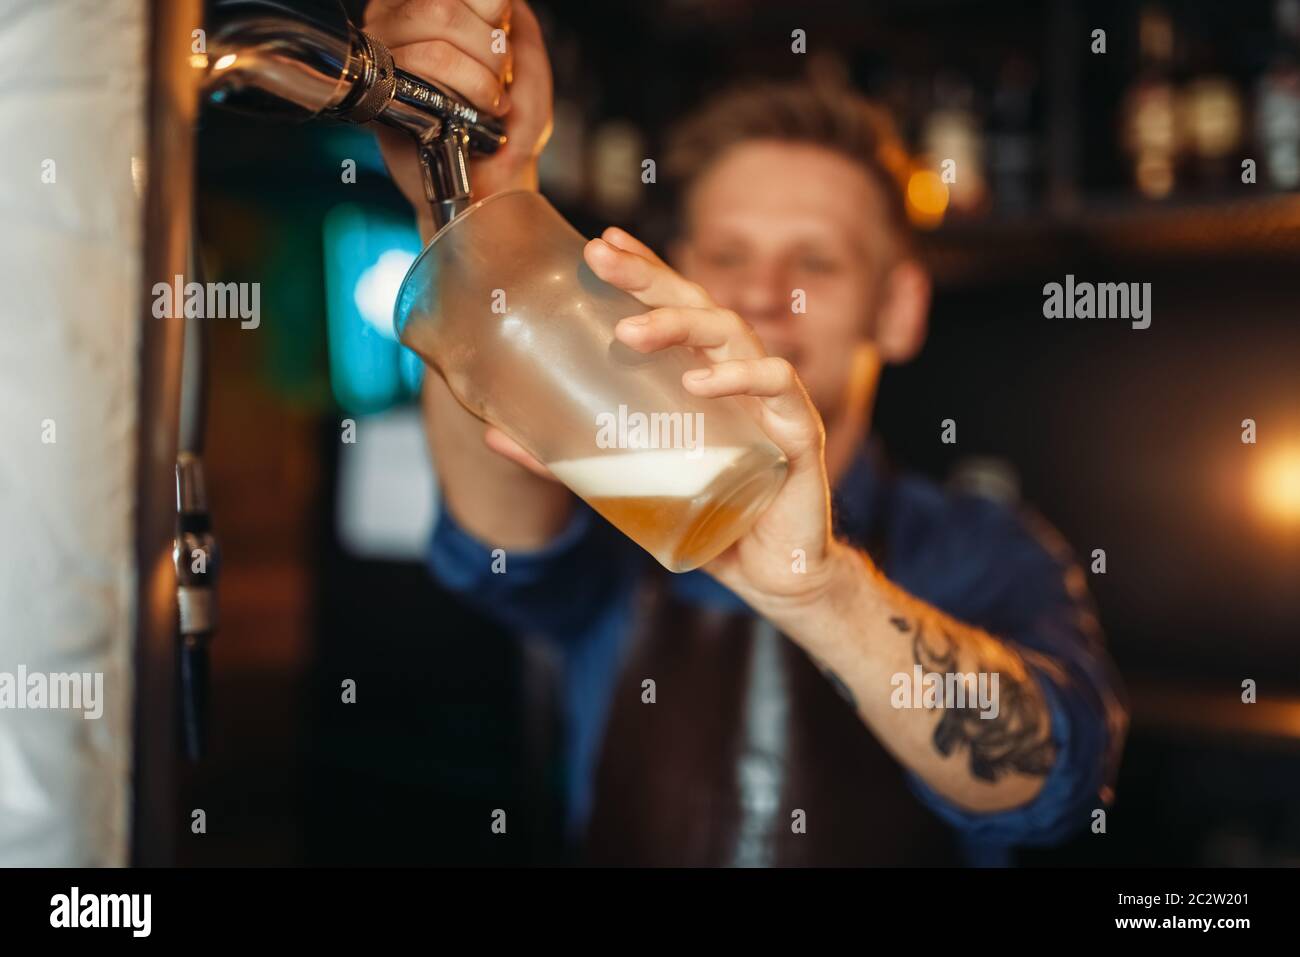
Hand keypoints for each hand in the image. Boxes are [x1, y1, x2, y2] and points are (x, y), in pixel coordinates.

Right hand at [364, 0, 553, 234]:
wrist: (490, 191)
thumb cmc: (509, 136)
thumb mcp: (532, 72)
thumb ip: (522, 29)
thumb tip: (503, 2)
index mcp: (435, 11)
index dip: (487, 10)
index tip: (503, 41)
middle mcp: (406, 26)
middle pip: (442, 6)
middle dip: (488, 48)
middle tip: (499, 83)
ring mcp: (390, 57)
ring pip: (434, 36)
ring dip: (478, 75)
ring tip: (487, 103)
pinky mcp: (383, 92)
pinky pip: (416, 67)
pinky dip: (462, 90)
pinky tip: (469, 113)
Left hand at [487, 226, 857, 617]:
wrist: (772, 575)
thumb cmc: (709, 520)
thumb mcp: (632, 484)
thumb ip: (571, 458)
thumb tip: (494, 433)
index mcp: (705, 376)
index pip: (675, 308)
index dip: (644, 270)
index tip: (601, 243)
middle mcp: (739, 376)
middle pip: (698, 305)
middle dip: (649, 276)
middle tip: (602, 257)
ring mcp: (771, 399)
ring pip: (733, 335)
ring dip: (679, 325)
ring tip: (628, 332)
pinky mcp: (797, 433)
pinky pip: (777, 386)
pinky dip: (740, 378)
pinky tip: (698, 382)